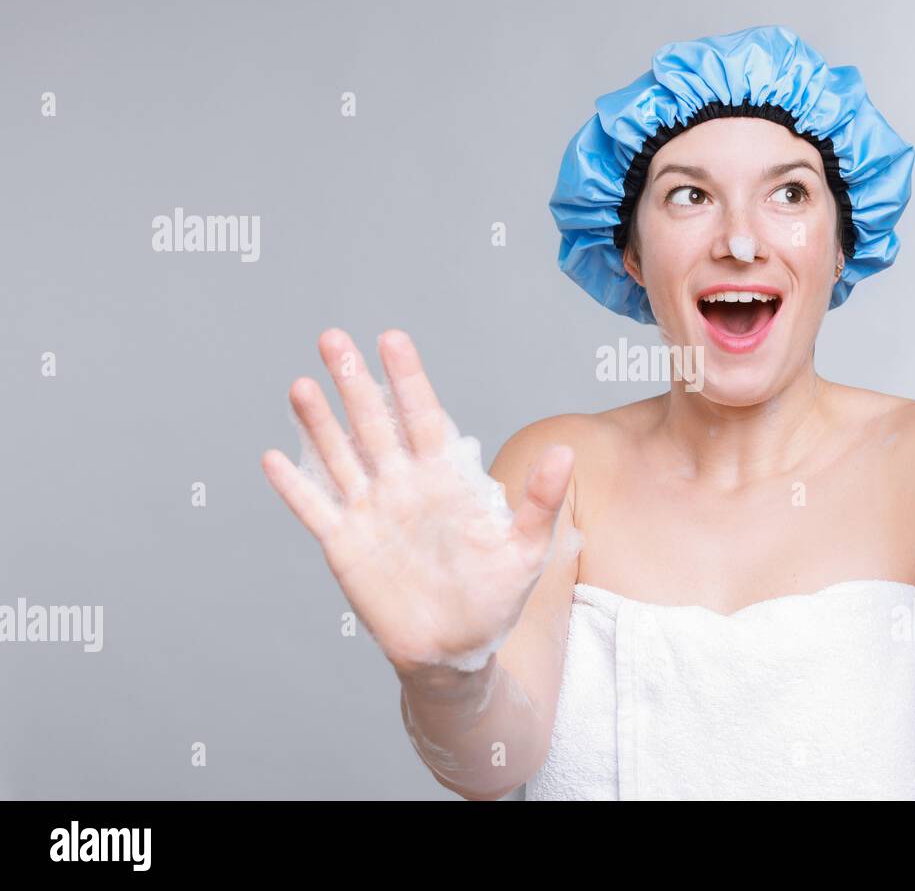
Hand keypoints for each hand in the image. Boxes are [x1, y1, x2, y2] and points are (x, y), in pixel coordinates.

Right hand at [260, 329, 574, 676]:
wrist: (456, 650)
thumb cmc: (494, 597)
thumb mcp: (526, 549)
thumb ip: (540, 500)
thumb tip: (565, 452)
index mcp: (444, 478)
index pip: (423, 416)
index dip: (407, 379)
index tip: (392, 339)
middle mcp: (403, 485)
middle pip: (373, 423)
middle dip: (354, 382)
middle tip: (333, 339)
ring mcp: (371, 511)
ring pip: (339, 456)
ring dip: (319, 422)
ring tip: (301, 385)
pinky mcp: (345, 545)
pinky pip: (315, 510)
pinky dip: (294, 487)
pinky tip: (273, 457)